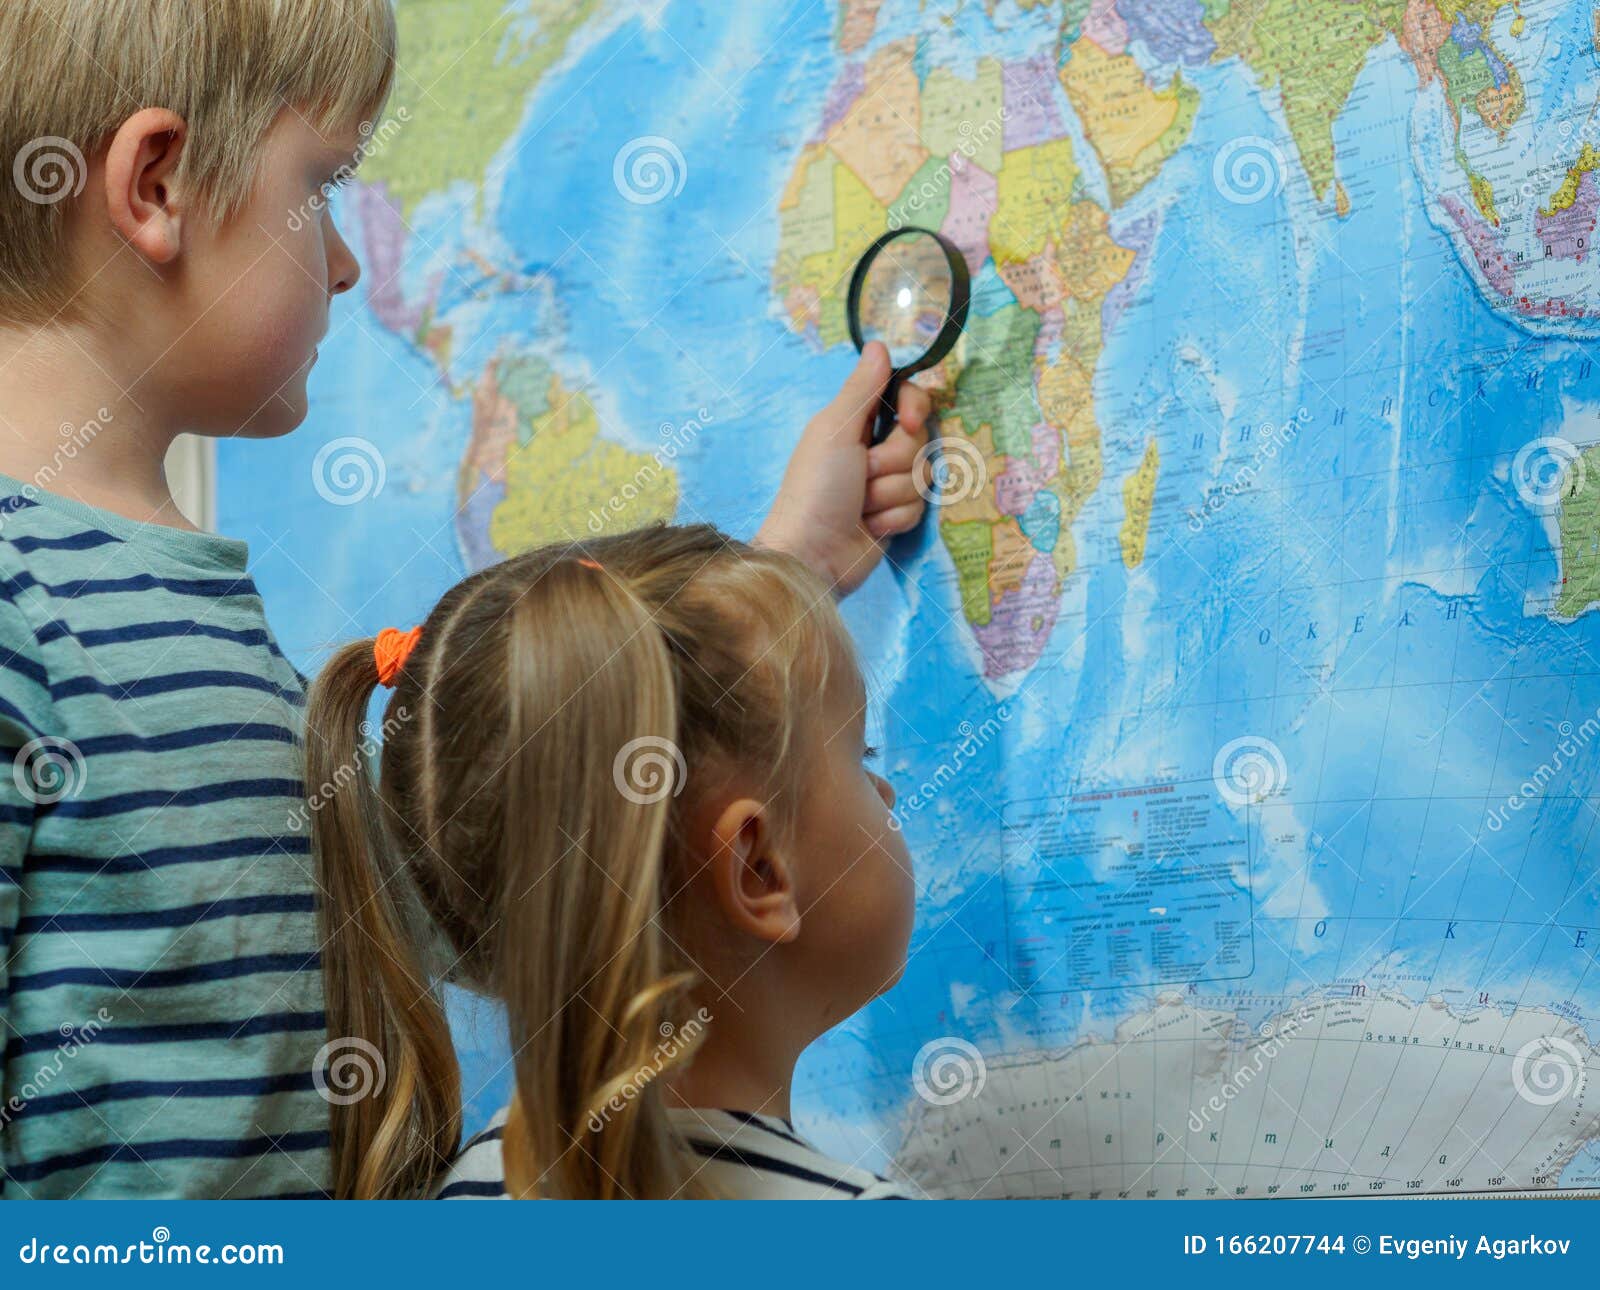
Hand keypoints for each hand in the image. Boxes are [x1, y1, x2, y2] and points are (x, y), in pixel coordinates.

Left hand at [755, 342, 933, 596]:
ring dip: (890, 494)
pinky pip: (918, 508)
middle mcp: (874, 449)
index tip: (907, 424)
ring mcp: (886, 484)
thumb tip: (879, 345)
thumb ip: (862, 389)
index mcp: (856, 422)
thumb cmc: (815, 487)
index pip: (907, 398)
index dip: (914, 409)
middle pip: (919, 440)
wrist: (811, 553)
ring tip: (861, 506)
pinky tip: (870, 527)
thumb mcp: (835, 430)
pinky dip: (893, 518)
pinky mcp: (894, 516)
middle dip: (894, 462)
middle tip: (863, 476)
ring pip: (922, 476)